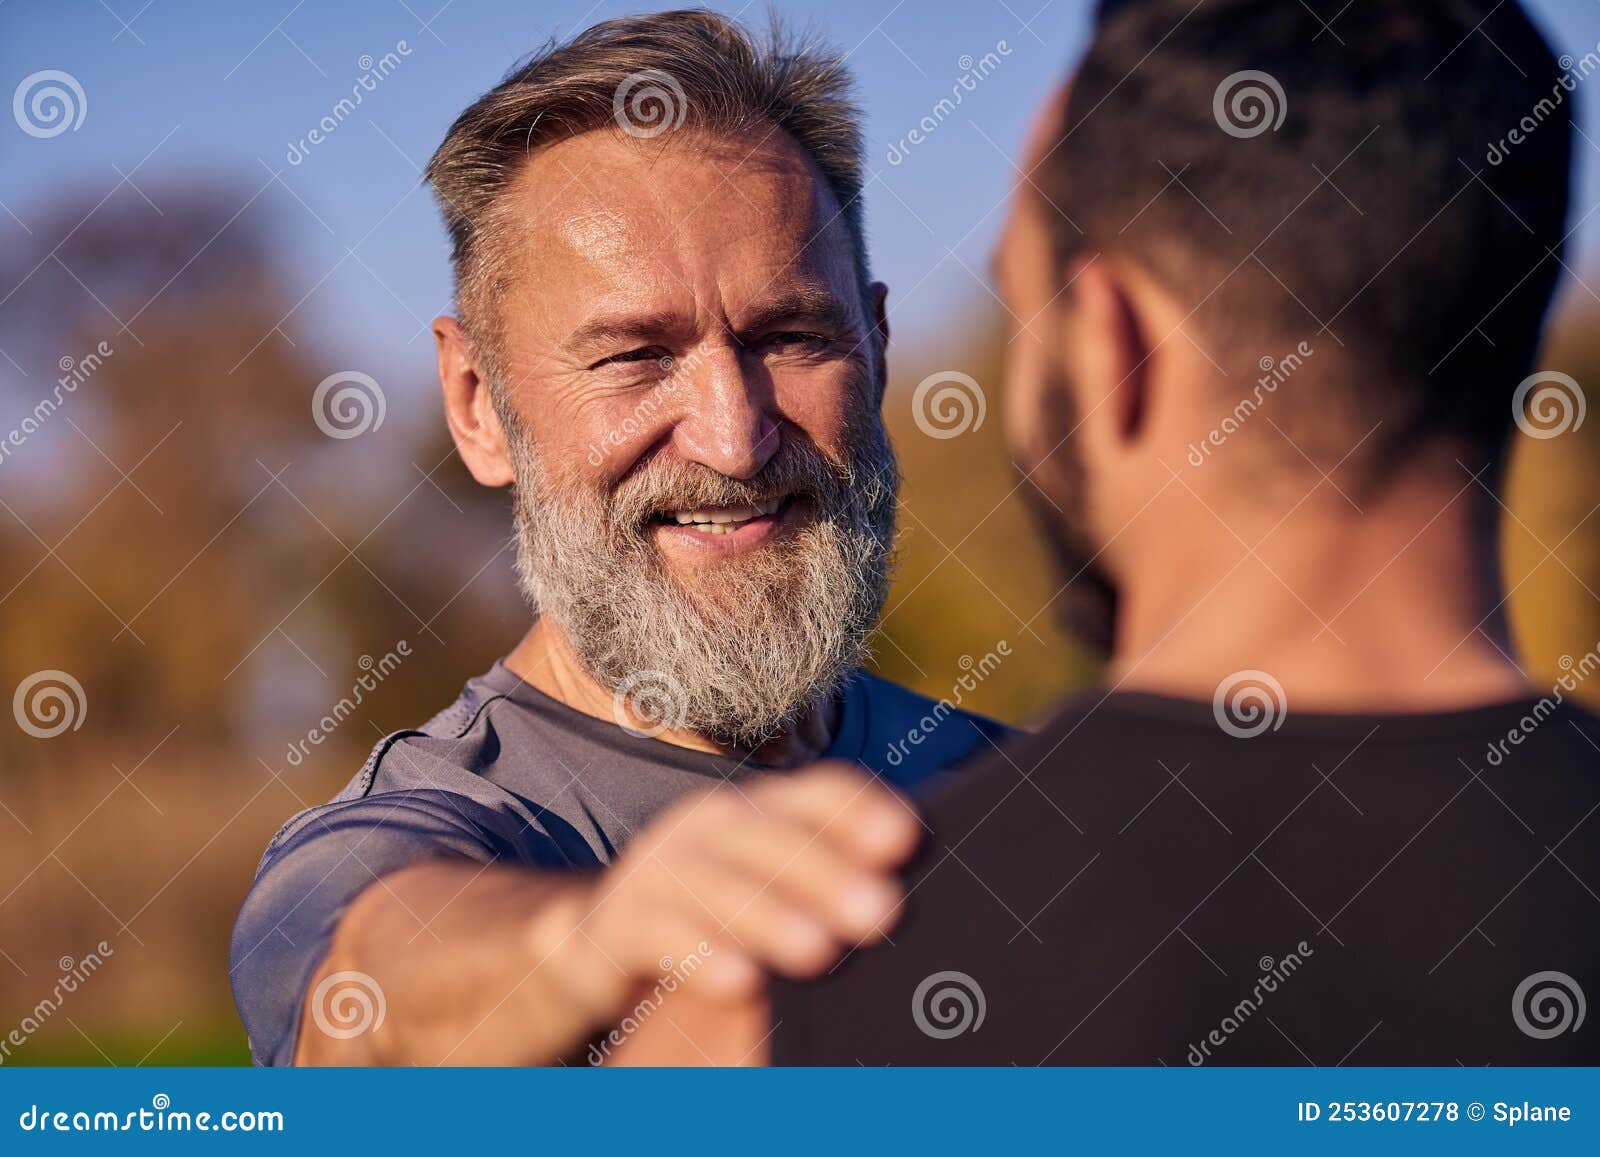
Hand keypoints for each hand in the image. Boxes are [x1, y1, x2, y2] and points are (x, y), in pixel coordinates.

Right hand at [538, 761, 920, 1023]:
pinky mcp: (616, 924)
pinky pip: (658, 934)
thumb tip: (905, 903)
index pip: (813, 794)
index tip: (906, 840)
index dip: (857, 810)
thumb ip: (824, 884)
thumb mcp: (764, 889)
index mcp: (755, 813)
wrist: (591, 943)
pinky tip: (739, 982)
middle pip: (770, 838)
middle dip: (827, 872)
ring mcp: (656, 871)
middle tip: (882, 912)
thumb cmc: (705, 918)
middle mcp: (707, 829)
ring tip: (819, 952)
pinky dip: (699, 954)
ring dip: (769, 916)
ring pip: (716, 885)